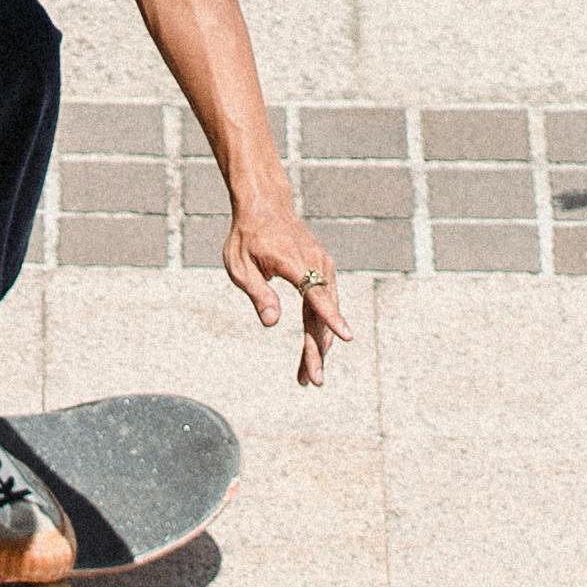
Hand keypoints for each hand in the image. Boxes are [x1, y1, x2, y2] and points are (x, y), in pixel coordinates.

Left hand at [226, 205, 350, 385]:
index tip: (346, 336)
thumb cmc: (247, 236)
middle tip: (313, 381)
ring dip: (319, 346)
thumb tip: (272, 323)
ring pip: (326, 314)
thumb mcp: (240, 265)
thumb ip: (258, 293)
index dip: (330, 317)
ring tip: (307, 376)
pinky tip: (313, 352)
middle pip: (321, 314)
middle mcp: (316, 265)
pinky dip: (321, 330)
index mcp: (293, 262)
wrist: (265, 206)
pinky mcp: (324, 272)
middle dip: (318, 350)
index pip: (315, 294)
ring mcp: (323, 268)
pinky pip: (325, 305)